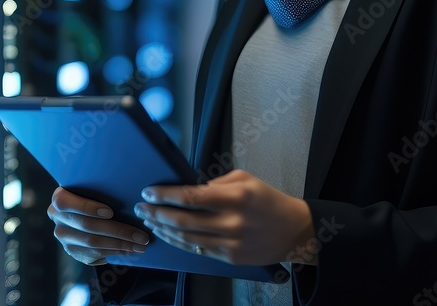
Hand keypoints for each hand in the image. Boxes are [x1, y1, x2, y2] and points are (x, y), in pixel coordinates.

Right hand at [47, 187, 150, 265]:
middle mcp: (58, 219)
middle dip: (118, 232)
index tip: (110, 212)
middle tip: (140, 236)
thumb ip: (99, 189)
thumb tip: (129, 191)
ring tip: (140, 245)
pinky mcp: (72, 251)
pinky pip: (94, 254)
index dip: (87, 207)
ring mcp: (64, 238)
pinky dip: (114, 252)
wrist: (80, 210)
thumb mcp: (90, 187)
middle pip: (87, 227)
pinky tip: (129, 250)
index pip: (65, 203)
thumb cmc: (92, 194)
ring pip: (93, 243)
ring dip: (120, 245)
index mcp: (59, 199)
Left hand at [132, 169, 314, 265]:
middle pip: (183, 220)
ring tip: (149, 220)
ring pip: (186, 238)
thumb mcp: (245, 179)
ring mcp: (230, 242)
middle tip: (142, 207)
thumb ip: (216, 183)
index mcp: (235, 197)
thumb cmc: (268, 199)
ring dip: (163, 229)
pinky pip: (197, 250)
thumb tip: (189, 190)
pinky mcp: (230, 257)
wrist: (294, 230)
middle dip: (157, 213)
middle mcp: (231, 221)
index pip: (191, 196)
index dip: (165, 195)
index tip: (149, 192)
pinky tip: (167, 234)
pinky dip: (178, 242)